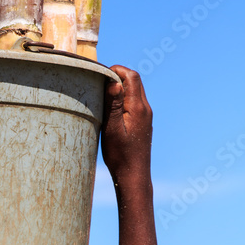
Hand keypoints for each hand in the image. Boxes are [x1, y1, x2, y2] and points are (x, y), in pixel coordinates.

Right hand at [101, 66, 152, 182]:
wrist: (134, 174)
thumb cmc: (120, 155)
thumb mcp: (112, 129)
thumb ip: (114, 105)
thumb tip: (114, 82)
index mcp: (138, 108)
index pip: (131, 76)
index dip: (116, 70)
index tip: (100, 75)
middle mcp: (145, 109)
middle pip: (135, 81)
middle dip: (118, 76)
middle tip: (99, 82)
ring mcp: (145, 116)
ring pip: (135, 91)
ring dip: (121, 87)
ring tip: (103, 94)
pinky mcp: (143, 123)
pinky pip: (134, 102)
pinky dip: (123, 98)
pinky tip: (111, 108)